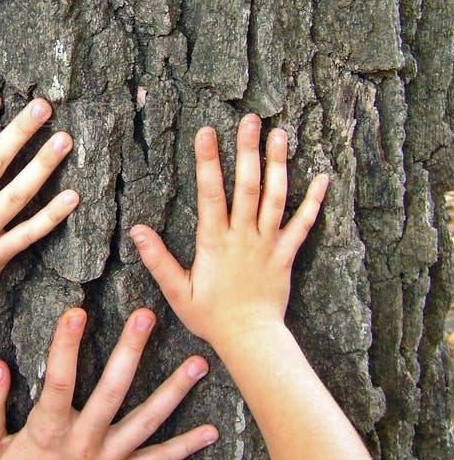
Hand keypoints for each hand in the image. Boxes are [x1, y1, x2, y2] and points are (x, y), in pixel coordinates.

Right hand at [0, 307, 216, 459]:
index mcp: (49, 432)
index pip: (58, 382)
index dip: (66, 346)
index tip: (76, 312)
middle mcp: (84, 443)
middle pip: (112, 392)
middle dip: (130, 351)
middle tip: (147, 316)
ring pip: (146, 422)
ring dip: (173, 391)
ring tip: (198, 364)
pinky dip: (186, 446)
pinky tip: (211, 431)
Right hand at [130, 115, 328, 350]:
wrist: (250, 340)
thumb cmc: (211, 317)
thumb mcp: (177, 292)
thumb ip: (158, 260)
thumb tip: (136, 231)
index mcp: (215, 241)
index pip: (211, 193)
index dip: (208, 161)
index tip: (207, 132)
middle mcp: (244, 236)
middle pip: (247, 186)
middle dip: (247, 150)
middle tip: (250, 120)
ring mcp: (268, 243)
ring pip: (276, 197)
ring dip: (278, 164)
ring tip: (280, 134)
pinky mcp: (286, 254)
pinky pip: (303, 225)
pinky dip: (314, 201)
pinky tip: (322, 178)